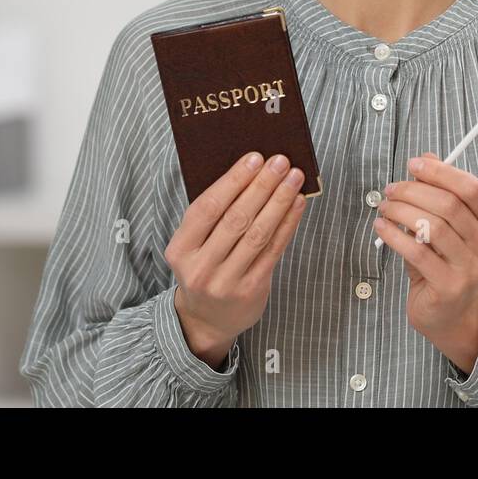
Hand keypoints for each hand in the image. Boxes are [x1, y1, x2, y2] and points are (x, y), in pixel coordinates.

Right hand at [164, 151, 308, 367]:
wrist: (205, 320)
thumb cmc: (203, 267)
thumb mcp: (193, 245)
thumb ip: (213, 215)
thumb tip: (250, 172)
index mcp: (180, 249)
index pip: (207, 208)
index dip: (233, 181)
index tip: (254, 158)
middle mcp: (200, 267)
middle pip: (236, 218)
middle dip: (261, 186)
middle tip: (280, 161)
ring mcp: (226, 282)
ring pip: (258, 233)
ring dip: (279, 201)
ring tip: (294, 178)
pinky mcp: (252, 290)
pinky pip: (274, 250)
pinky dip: (288, 223)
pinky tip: (297, 204)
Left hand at [374, 152, 477, 373]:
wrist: (447, 314)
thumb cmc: (442, 263)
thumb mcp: (442, 226)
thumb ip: (437, 192)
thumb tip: (426, 157)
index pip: (471, 188)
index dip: (441, 172)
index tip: (413, 164)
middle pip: (449, 205)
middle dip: (413, 191)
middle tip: (390, 190)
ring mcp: (470, 268)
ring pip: (432, 227)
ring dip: (401, 211)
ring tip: (384, 209)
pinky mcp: (448, 286)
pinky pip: (417, 252)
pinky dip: (394, 235)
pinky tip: (381, 228)